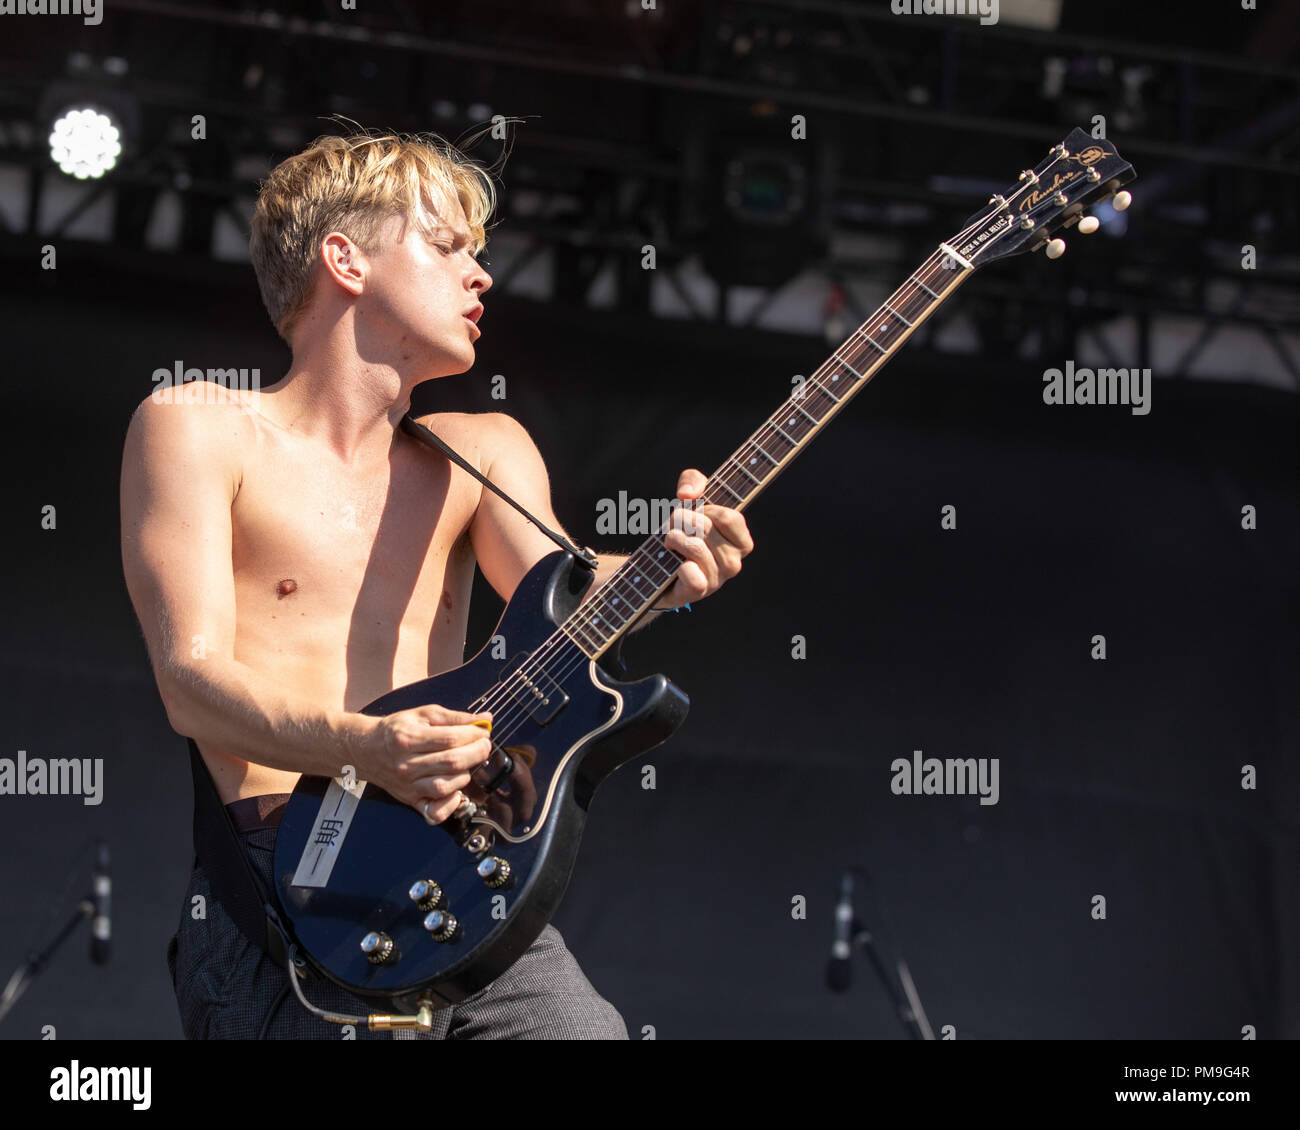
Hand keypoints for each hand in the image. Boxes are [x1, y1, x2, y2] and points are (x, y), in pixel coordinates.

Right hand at [359, 705, 493, 822]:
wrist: (366, 750)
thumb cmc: (397, 730)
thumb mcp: (423, 715)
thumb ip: (455, 717)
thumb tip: (484, 720)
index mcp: (408, 739)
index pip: (449, 739)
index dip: (473, 735)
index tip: (482, 732)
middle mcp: (406, 765)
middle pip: (451, 763)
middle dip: (476, 753)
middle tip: (483, 746)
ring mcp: (407, 786)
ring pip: (445, 787)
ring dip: (464, 775)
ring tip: (466, 764)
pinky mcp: (410, 800)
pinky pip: (434, 812)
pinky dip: (450, 805)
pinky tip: (455, 791)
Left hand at [658, 469, 753, 608]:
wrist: (657, 567)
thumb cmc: (682, 531)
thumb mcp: (689, 499)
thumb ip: (693, 480)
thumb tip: (687, 494)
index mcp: (741, 542)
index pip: (729, 517)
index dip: (706, 509)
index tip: (698, 513)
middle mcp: (734, 563)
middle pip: (706, 528)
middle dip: (681, 519)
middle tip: (675, 526)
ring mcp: (717, 579)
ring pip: (695, 546)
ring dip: (673, 537)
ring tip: (670, 541)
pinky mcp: (699, 591)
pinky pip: (691, 573)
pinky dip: (678, 565)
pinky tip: (675, 565)